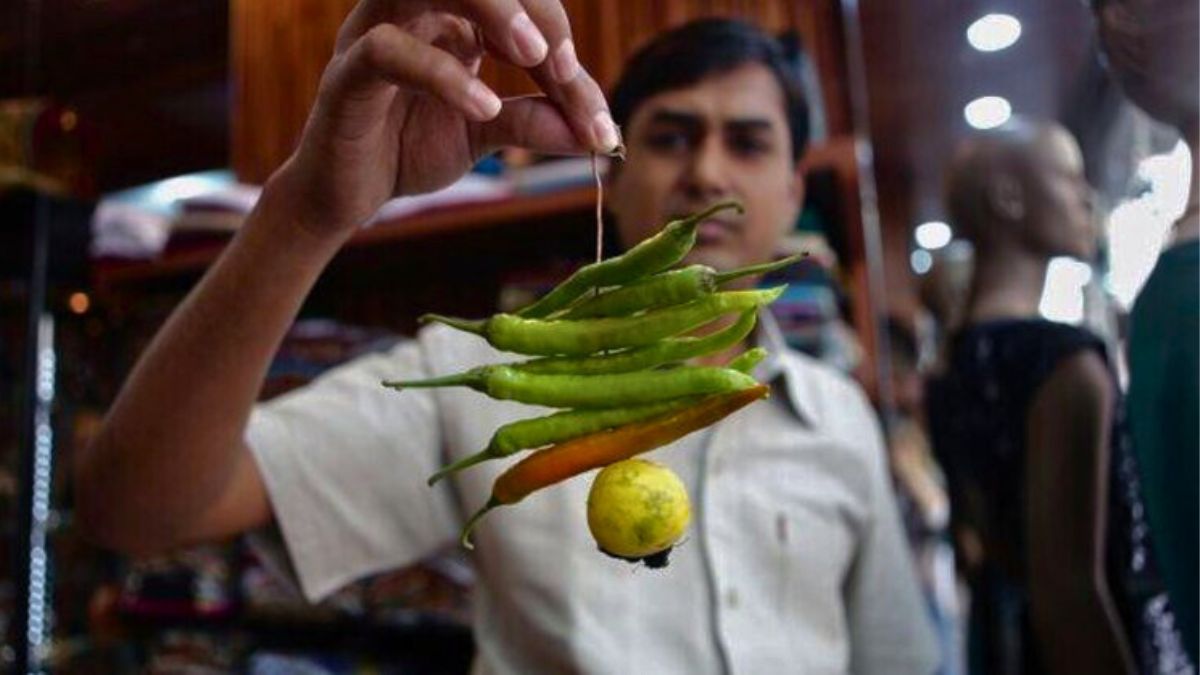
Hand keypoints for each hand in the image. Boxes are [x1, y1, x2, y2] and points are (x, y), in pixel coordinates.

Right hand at [277, 0, 620, 237]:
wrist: (345, 195)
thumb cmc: (407, 149)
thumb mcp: (484, 135)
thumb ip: (532, 123)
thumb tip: (596, 134)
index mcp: (451, 15)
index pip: (518, 4)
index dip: (562, 40)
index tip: (593, 107)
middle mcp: (414, 10)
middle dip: (538, 11)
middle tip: (568, 65)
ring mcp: (376, 32)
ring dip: (496, 11)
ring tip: (537, 57)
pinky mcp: (347, 73)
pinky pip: (389, 49)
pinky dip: (442, 74)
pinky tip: (483, 107)